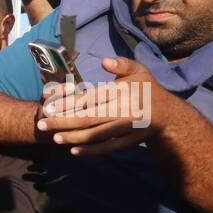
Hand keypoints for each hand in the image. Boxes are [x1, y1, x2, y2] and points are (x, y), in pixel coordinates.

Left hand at [38, 57, 165, 155]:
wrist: (169, 115)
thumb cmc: (148, 89)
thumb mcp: (139, 71)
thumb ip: (122, 64)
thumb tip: (104, 62)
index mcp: (122, 91)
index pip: (89, 98)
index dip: (67, 104)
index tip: (49, 107)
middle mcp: (124, 109)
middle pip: (88, 117)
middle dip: (63, 122)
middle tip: (42, 124)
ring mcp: (127, 127)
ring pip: (95, 134)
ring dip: (73, 137)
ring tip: (55, 138)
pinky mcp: (129, 141)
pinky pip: (107, 147)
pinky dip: (90, 150)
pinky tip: (73, 151)